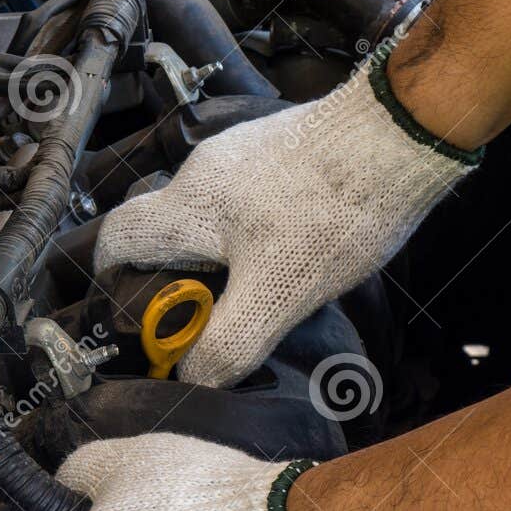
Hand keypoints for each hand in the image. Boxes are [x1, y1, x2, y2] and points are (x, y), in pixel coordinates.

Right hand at [93, 61, 476, 387]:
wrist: (401, 133)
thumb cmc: (335, 211)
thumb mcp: (280, 294)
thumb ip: (228, 342)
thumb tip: (192, 378)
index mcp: (186, 207)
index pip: (117, 238)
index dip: (109, 276)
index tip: (129, 309)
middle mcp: (202, 173)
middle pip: (163, 228)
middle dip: (175, 274)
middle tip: (204, 311)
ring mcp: (241, 153)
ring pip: (208, 212)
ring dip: (218, 251)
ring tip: (259, 283)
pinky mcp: (279, 145)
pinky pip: (246, 193)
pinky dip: (253, 227)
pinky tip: (295, 244)